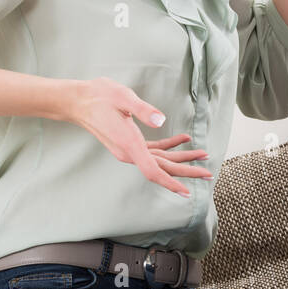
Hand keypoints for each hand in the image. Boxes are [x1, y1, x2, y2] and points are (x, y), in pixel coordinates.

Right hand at [63, 77, 210, 196]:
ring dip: (182, 157)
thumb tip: (161, 120)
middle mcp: (129, 151)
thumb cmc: (99, 97)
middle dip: (187, 170)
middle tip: (209, 172)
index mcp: (129, 144)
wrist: (78, 101)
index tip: (186, 192)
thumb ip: (142, 109)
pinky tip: (184, 139)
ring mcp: (129, 149)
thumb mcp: (122, 97)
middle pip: (162, 167)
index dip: (171, 182)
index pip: (153, 170)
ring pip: (160, 158)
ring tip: (203, 154)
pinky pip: (153, 149)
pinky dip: (169, 145)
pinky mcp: (129, 142)